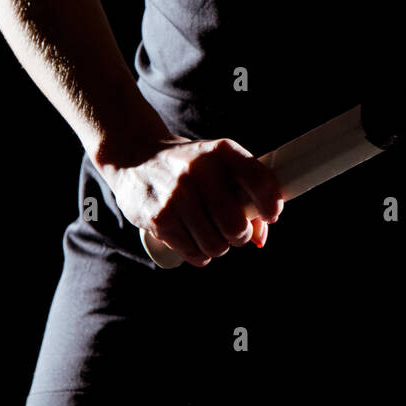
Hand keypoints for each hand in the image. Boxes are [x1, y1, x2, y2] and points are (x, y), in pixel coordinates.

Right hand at [98, 136, 283, 265]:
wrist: (135, 157)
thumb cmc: (192, 166)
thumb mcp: (220, 165)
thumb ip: (247, 194)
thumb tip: (261, 238)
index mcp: (222, 151)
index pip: (260, 182)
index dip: (270, 205)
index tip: (270, 215)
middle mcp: (199, 171)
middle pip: (237, 226)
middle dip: (241, 235)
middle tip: (235, 230)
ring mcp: (177, 196)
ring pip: (216, 245)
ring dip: (219, 246)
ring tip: (211, 233)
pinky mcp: (159, 219)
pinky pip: (195, 254)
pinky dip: (201, 254)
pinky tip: (195, 240)